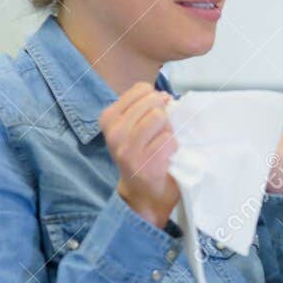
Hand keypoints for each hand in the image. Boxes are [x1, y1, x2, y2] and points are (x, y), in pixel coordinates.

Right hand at [101, 83, 178, 228]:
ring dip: (168, 130)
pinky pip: (169, 139)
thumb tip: (165, 96)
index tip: (153, 113)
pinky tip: (164, 157)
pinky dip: (173, 146)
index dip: (155, 98)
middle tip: (158, 133)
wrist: (142, 192)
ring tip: (160, 144)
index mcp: (109, 118)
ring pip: (160, 117)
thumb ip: (145, 107)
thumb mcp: (132, 127)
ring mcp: (128, 149)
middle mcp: (114, 133)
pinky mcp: (145, 162)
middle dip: (163, 114)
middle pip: (153, 102)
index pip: (141, 89)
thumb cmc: (141, 154)